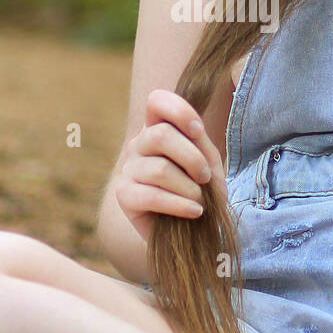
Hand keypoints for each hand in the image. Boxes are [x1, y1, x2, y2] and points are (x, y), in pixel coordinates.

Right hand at [115, 89, 223, 243]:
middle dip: (192, 158)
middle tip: (205, 178)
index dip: (179, 111)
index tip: (198, 132)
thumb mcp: (207, 163)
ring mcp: (128, 169)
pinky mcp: (124, 196)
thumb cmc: (199, 191)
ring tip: (200, 201)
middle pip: (161, 135)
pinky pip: (151, 196)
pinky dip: (179, 205)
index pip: (156, 101)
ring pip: (160, 169)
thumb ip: (200, 143)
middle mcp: (139, 144)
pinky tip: (194, 212)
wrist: (189, 230)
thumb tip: (194, 131)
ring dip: (189, 188)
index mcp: (158, 128)